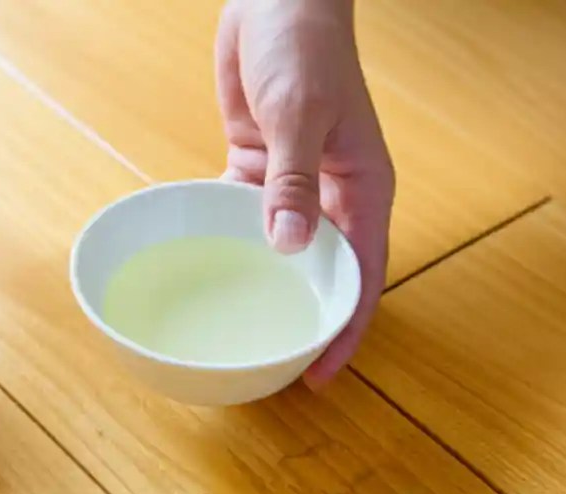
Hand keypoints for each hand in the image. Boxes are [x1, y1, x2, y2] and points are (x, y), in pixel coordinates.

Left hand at [215, 0, 393, 387]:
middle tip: (270, 364)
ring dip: (260, 283)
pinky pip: (241, 215)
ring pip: (279, 250)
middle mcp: (332, 194)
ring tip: (233, 327)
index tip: (320, 374)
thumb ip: (293, 182)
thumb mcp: (302, 116)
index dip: (344, 330)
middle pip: (321, 274)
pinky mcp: (257, 165)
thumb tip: (287, 247)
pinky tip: (202, 265)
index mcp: (363, 189)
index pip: (360, 278)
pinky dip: (225, 238)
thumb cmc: (305, 46)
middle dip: (300, 318)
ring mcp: (294, 182)